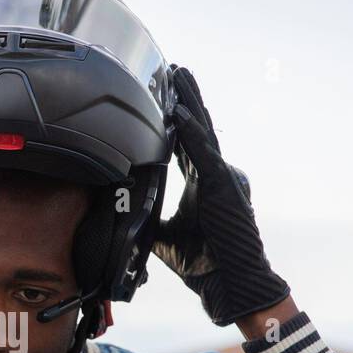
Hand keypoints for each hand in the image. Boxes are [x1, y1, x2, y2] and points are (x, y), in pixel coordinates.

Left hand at [151, 65, 289, 326]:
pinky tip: (182, 114)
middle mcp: (215, 175)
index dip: (177, 119)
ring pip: (204, 133)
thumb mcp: (166, 237)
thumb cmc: (202, 264)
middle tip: (174, 69)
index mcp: (202, 184)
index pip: (187, 143)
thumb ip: (150, 218)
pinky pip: (206, 155)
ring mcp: (223, 178)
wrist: (228, 283)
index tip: (165, 95)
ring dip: (190, 104)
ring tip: (180, 77)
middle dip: (186, 98)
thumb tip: (123, 212)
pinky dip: (194, 134)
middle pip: (198, 128)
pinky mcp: (225, 188)